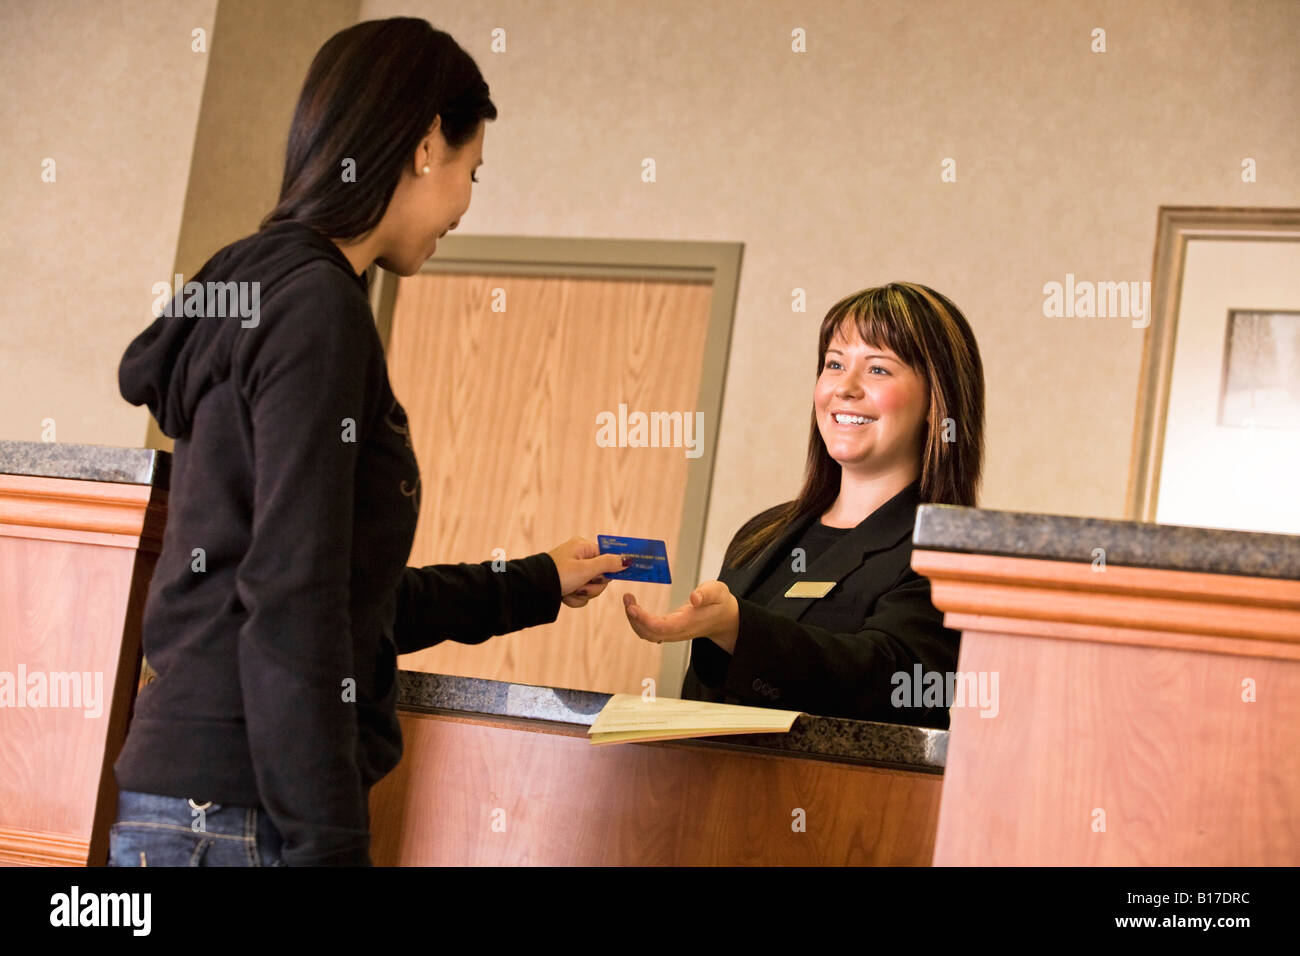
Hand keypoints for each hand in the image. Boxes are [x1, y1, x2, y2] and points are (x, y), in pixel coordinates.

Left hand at [547, 537, 628, 607]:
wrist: (533, 589)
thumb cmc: (559, 574)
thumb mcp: (586, 569)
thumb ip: (608, 564)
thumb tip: (627, 559)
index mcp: (583, 547)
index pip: (608, 557)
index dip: (612, 569)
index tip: (626, 574)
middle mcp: (579, 557)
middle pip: (602, 576)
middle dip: (593, 586)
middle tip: (582, 585)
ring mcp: (574, 572)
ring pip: (592, 588)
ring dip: (583, 594)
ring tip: (570, 591)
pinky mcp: (568, 584)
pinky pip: (581, 594)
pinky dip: (574, 598)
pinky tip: (565, 596)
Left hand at [622, 580, 739, 651]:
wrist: (724, 619)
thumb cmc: (720, 603)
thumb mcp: (718, 592)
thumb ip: (707, 594)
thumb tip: (694, 598)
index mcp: (688, 622)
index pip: (662, 627)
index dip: (645, 619)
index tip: (633, 608)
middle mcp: (678, 631)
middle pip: (650, 633)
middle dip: (634, 619)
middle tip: (627, 598)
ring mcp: (673, 633)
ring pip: (647, 634)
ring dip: (634, 620)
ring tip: (629, 600)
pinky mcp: (669, 630)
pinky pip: (649, 631)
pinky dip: (638, 621)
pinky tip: (634, 607)